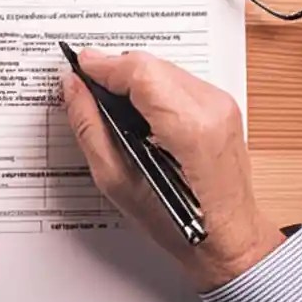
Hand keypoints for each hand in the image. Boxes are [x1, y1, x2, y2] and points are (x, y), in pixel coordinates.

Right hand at [61, 50, 284, 290]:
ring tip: (110, 104)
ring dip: (133, 79)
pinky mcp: (223, 105)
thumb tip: (73, 89)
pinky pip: (178, 79)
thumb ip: (90, 128)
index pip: (140, 71)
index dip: (103, 65)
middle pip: (151, 64)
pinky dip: (152, 87)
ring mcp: (222, 104)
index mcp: (189, 128)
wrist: (228, 237)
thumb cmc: (181, 223)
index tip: (78, 67)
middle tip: (87, 88)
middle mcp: (211, 108)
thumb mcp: (118, 181)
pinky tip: (138, 112)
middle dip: (115, 71)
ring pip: (164, 68)